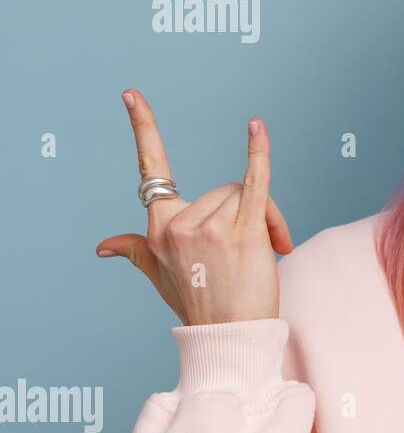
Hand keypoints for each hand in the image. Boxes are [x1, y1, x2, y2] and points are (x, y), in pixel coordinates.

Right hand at [96, 89, 293, 325]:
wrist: (229, 337)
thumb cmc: (199, 304)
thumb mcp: (159, 275)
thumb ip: (134, 251)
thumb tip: (102, 246)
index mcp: (158, 228)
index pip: (151, 171)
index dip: (143, 129)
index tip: (132, 95)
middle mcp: (178, 224)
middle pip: (222, 188)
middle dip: (246, 211)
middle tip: (263, 247)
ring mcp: (209, 227)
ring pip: (245, 194)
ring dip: (267, 219)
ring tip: (271, 251)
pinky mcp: (242, 232)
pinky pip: (254, 182)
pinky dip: (258, 154)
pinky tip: (256, 128)